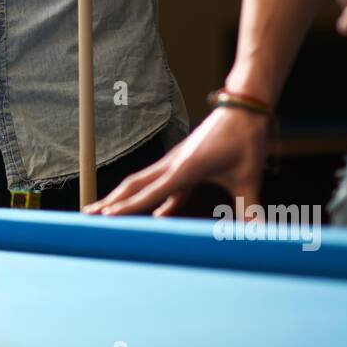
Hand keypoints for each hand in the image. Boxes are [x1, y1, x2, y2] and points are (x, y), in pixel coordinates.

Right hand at [83, 107, 267, 216]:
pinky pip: (161, 185)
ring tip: (103, 212)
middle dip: (110, 202)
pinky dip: (149, 199)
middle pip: (133, 186)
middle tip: (86, 214)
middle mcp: (174, 165)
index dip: (127, 208)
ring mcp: (176, 163)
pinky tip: (152, 215)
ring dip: (122, 197)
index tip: (106, 218)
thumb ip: (251, 210)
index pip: (151, 193)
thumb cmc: (246, 139)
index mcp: (186, 169)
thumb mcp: (249, 177)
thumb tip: (260, 237)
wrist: (244, 109)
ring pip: (141, 183)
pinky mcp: (183, 164)